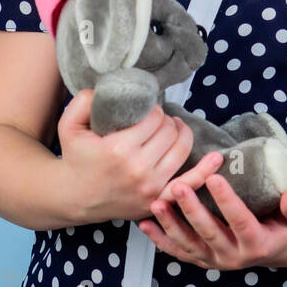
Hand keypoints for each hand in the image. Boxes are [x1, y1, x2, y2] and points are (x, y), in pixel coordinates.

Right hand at [55, 88, 223, 224]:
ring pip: (181, 149)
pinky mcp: (157, 200)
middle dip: (165, 120)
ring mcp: (151, 187)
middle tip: (155, 120)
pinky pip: (188, 185)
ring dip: (181, 133)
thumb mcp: (69, 125)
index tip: (145, 110)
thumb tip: (104, 87)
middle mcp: (138, 169)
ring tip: (173, 128)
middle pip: (169, 131)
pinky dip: (205, 171)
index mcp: (118, 149)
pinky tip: (217, 158)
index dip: (152, 109)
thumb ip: (84, 101)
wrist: (73, 197)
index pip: (153, 118)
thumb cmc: (74, 158)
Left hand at [138, 173, 286, 270]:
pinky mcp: (199, 260)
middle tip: (178, 186)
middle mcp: (232, 256)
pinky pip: (177, 251)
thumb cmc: (279, 227)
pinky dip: (159, 239)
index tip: (213, 177)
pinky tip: (144, 224)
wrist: (269, 250)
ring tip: (156, 204)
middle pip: (209, 232)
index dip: (227, 200)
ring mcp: (213, 260)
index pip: (240, 220)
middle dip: (192, 209)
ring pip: (188, 243)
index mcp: (255, 243)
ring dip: (170, 224)